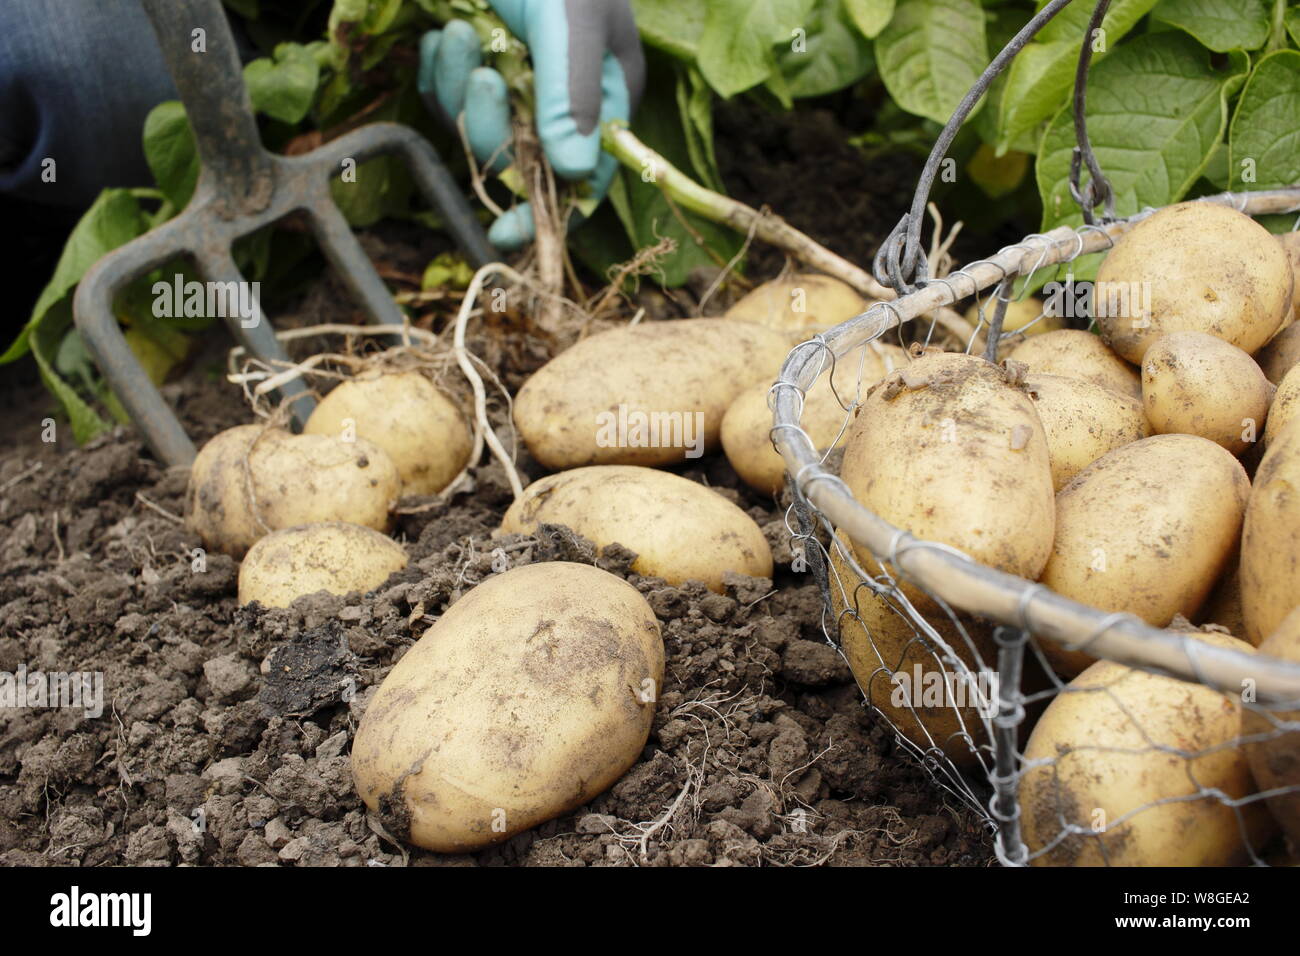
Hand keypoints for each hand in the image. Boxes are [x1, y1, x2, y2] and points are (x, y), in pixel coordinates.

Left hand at [418, 0, 643, 249]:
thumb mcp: (570, 22)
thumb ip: (571, 97)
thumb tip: (576, 176)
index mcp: (603, 94)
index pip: (584, 175)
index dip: (547, 210)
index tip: (505, 231)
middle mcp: (558, 98)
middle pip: (518, 159)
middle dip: (489, 126)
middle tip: (482, 75)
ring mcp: (510, 81)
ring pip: (475, 128)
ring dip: (457, 87)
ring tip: (458, 31)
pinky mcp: (467, 63)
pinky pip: (444, 97)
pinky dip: (437, 72)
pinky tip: (444, 32)